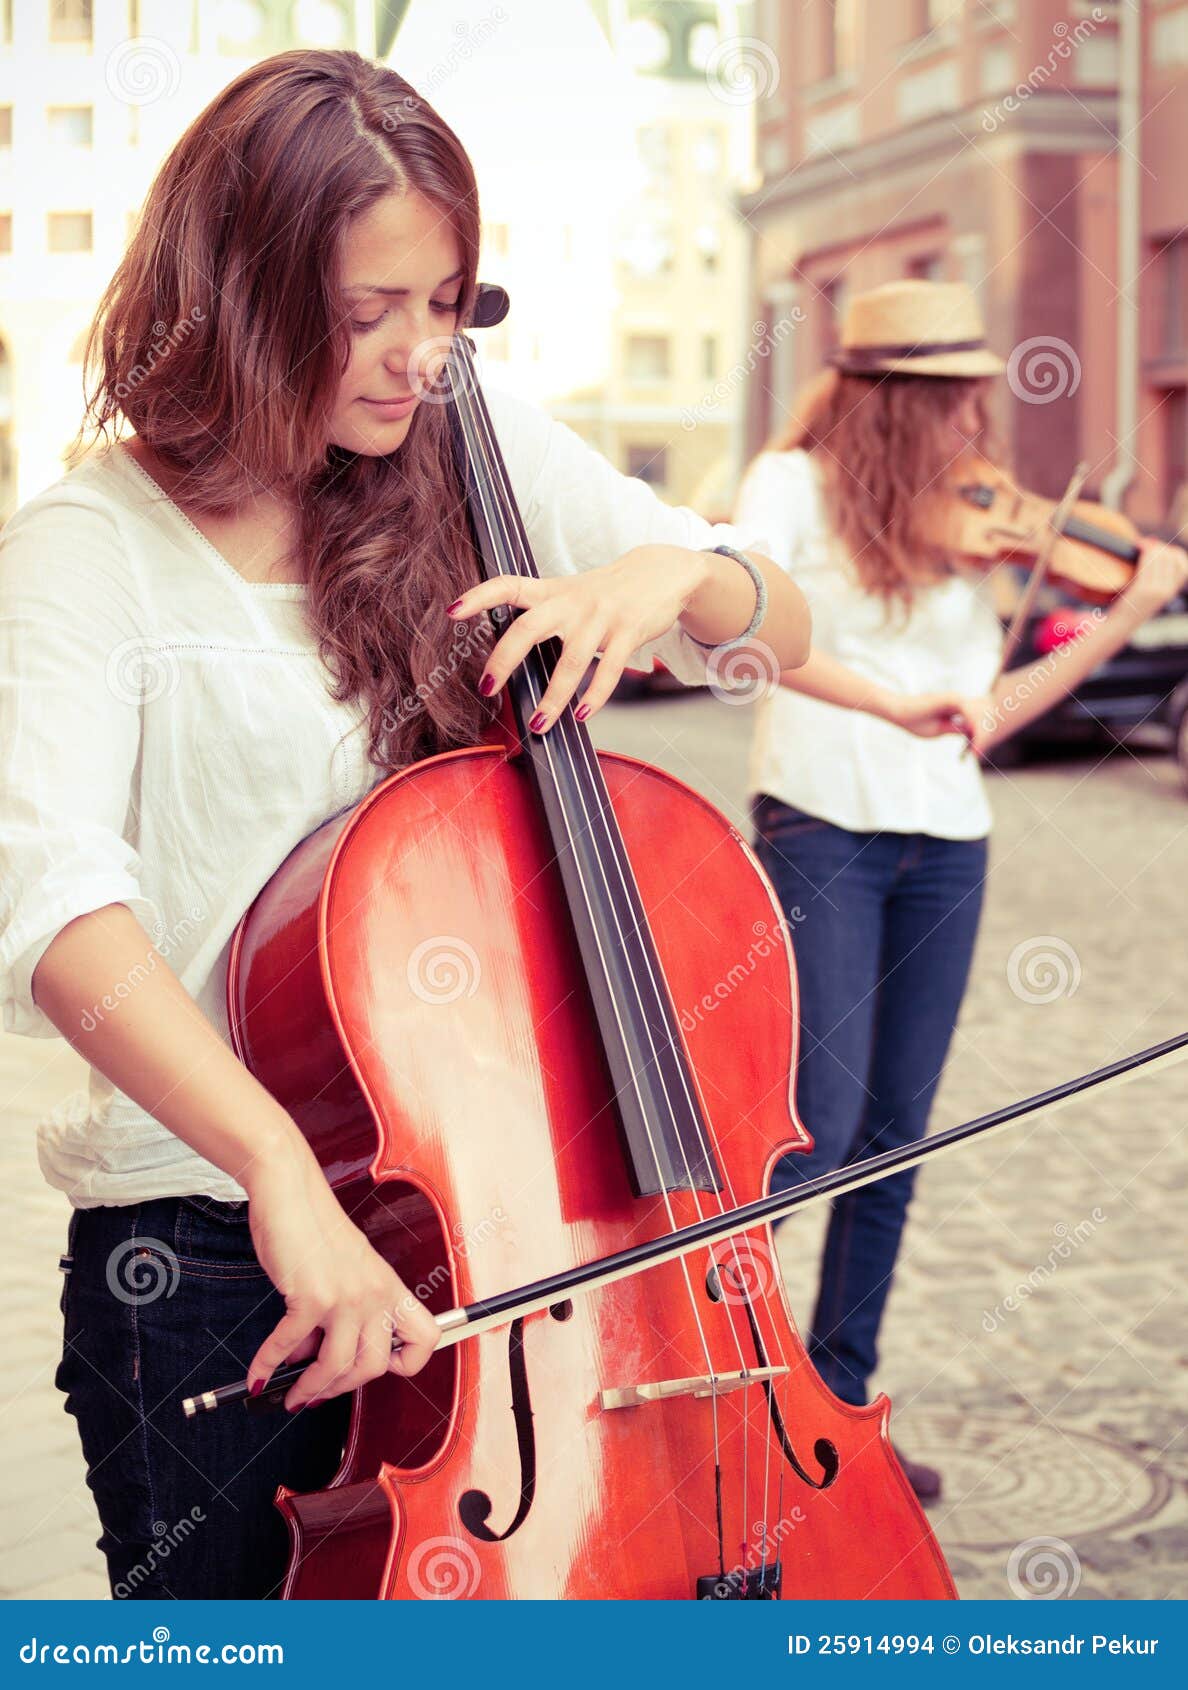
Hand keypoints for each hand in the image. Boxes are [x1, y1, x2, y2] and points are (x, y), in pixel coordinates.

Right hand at [244, 1146, 439, 1409]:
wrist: (290, 1190)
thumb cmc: (313, 1227)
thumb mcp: (346, 1270)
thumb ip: (339, 1312)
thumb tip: (312, 1356)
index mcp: (389, 1286)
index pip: (425, 1337)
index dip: (406, 1362)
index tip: (378, 1370)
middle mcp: (375, 1293)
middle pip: (373, 1366)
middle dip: (341, 1387)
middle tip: (316, 1391)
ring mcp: (347, 1296)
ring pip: (337, 1366)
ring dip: (309, 1389)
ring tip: (291, 1393)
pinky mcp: (313, 1295)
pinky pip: (289, 1346)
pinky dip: (268, 1365)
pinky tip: (259, 1373)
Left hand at [446, 545, 706, 729]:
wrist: (663, 572)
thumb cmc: (607, 591)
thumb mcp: (571, 592)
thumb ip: (542, 614)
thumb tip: (509, 654)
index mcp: (552, 591)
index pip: (508, 586)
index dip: (479, 596)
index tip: (452, 612)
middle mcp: (572, 602)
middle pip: (529, 627)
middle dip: (505, 659)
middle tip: (487, 688)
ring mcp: (601, 617)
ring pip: (571, 661)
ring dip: (553, 697)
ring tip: (538, 724)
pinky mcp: (628, 632)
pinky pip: (609, 670)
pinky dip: (595, 696)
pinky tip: (582, 715)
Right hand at [881, 690, 990, 744]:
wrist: (900, 712)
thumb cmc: (915, 721)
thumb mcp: (940, 730)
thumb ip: (955, 730)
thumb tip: (971, 735)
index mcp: (954, 709)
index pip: (974, 720)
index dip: (979, 733)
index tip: (979, 749)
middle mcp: (958, 702)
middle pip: (979, 715)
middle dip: (984, 732)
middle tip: (982, 749)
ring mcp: (955, 699)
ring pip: (977, 713)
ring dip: (981, 729)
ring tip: (980, 745)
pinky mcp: (951, 699)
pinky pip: (969, 712)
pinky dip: (973, 724)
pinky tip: (973, 736)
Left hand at [1121, 537, 1187, 618]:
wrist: (1120, 625)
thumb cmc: (1130, 605)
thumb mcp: (1148, 589)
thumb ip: (1154, 571)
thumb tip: (1153, 541)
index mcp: (1171, 591)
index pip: (1183, 565)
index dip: (1173, 552)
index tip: (1159, 548)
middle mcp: (1167, 591)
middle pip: (1171, 558)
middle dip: (1159, 546)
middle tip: (1146, 543)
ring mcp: (1156, 590)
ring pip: (1160, 558)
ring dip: (1150, 546)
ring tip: (1140, 544)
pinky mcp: (1143, 590)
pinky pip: (1147, 563)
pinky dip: (1143, 551)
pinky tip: (1137, 548)